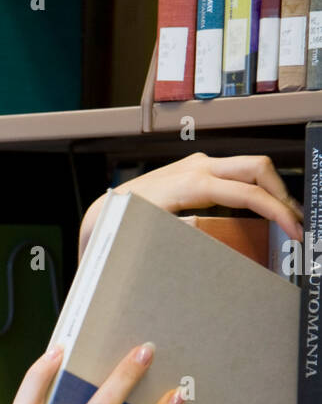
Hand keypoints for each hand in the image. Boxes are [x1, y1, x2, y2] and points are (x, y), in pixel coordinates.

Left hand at [78, 152, 304, 264]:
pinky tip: (263, 210)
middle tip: (297, 223)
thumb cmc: (128, 224)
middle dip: (283, 194)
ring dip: (272, 190)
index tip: (294, 231)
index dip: (277, 212)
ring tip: (286, 219)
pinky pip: (236, 174)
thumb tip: (218, 239)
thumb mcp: (158, 232)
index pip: (249, 193)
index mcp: (193, 182)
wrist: (106, 210)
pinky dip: (255, 189)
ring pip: (251, 168)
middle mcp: (199, 166)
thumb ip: (190, 233)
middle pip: (258, 168)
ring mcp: (199, 164)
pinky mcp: (198, 169)